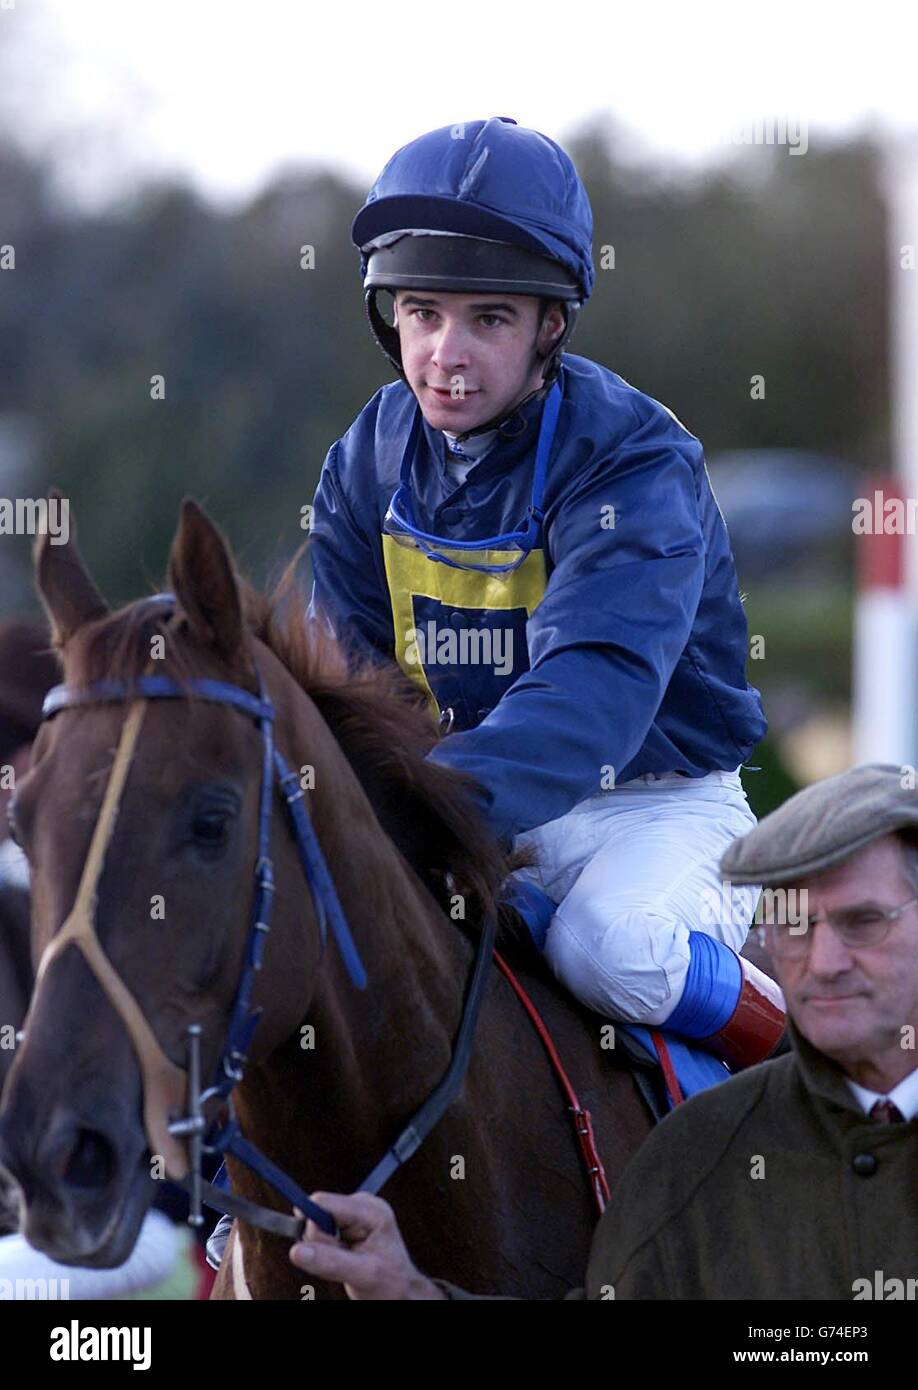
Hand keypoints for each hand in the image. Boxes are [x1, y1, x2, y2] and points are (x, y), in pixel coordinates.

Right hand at [289, 1191, 446, 1299]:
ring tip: (346, 1260)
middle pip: (316, 1213)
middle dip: (321, 1241)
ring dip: (324, 1247)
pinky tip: (342, 1257)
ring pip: (315, 1225)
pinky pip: (319, 1233)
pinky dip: (325, 1249)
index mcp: (370, 1210)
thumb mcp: (362, 1274)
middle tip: (343, 1259)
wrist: (400, 1291)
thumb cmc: (389, 1283)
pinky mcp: (346, 1224)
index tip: (317, 1250)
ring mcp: (353, 1214)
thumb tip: (296, 1251)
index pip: (323, 1203)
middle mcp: (361, 1205)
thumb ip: (329, 1261)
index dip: (313, 1225)